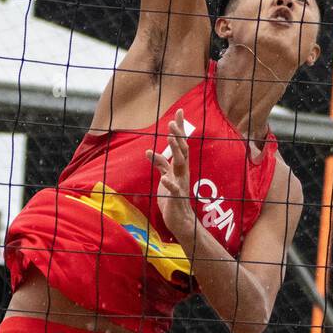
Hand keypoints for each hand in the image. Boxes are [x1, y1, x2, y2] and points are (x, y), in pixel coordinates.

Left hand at [148, 109, 194, 235]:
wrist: (180, 220)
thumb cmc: (172, 198)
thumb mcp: (165, 177)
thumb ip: (160, 164)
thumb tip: (149, 151)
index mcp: (180, 167)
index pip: (181, 144)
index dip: (179, 128)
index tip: (179, 112)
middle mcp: (182, 172)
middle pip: (182, 150)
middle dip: (177, 136)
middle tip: (172, 122)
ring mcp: (180, 183)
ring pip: (180, 164)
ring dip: (176, 151)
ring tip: (170, 139)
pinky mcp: (175, 197)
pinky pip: (173, 189)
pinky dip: (169, 183)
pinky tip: (164, 178)